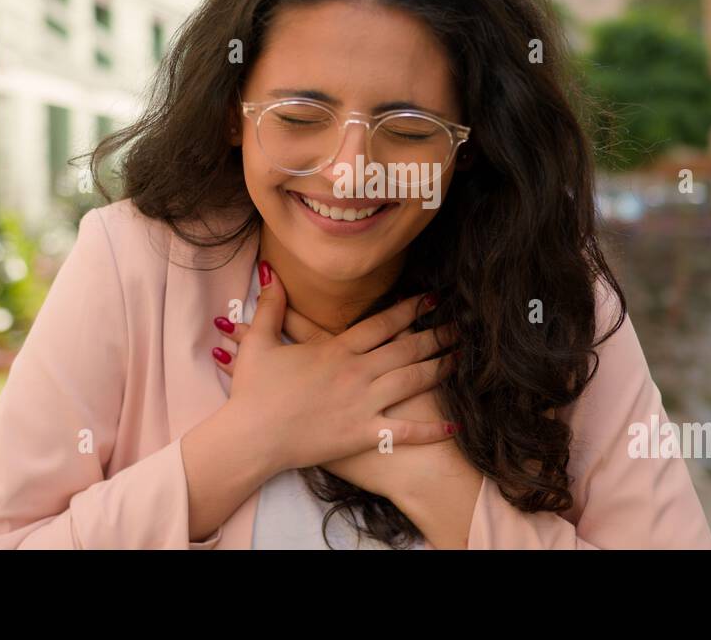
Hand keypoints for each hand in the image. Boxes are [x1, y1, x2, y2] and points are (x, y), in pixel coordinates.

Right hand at [219, 297, 467, 506]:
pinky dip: (431, 430)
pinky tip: (453, 426)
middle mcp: (357, 373)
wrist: (250, 439)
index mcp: (336, 350)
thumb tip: (271, 272)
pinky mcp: (362, 436)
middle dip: (436, 336)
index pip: (383, 323)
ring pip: (412, 381)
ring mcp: (363, 405)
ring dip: (440, 369)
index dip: (411, 309)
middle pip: (406, 349)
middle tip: (460, 327)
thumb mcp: (258, 342)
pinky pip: (405, 432)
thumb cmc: (252, 393)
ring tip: (460, 358)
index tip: (433, 299)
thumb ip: (270, 306)